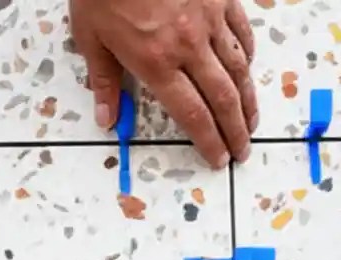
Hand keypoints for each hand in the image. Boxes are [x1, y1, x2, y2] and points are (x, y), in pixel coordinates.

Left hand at [70, 0, 257, 168]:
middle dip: (235, 130)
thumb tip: (108, 118)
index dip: (208, 141)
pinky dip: (247, 56)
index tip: (218, 158)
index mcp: (155, 62)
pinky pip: (242, 33)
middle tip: (243, 151)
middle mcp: (188, 46)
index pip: (191, 114)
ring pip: (239, 68)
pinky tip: (247, 69)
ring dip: (248, 100)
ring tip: (251, 121)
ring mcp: (209, 20)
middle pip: (223, 98)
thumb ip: (103, 79)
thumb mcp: (89, 36)